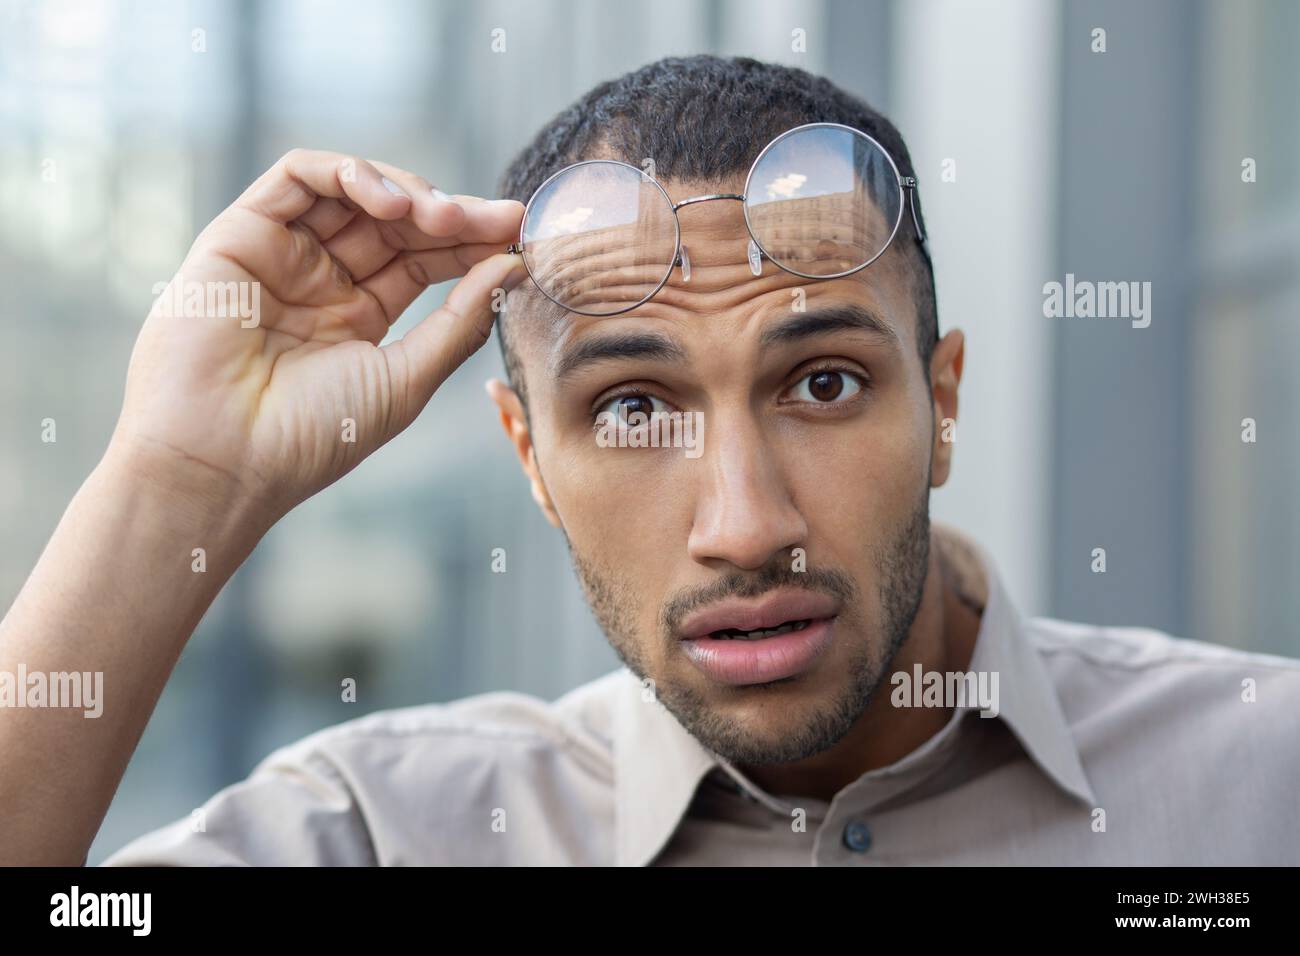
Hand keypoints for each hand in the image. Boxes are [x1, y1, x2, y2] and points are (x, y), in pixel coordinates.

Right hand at [109, 148, 524, 523]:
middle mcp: (321, 280)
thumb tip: (511, 266)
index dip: (473, 244)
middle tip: (501, 220)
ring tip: (446, 217)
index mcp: (358, 316)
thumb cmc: (313, 435)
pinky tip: (390, 201)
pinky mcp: (241, 234)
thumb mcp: (405, 378)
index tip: (521, 237)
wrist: (224, 459)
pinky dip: (349, 173)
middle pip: (398, 223)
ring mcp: (282, 255)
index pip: (425, 260)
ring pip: (354, 192)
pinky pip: (297, 177)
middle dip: (454, 215)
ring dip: (408, 192)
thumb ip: (458, 321)